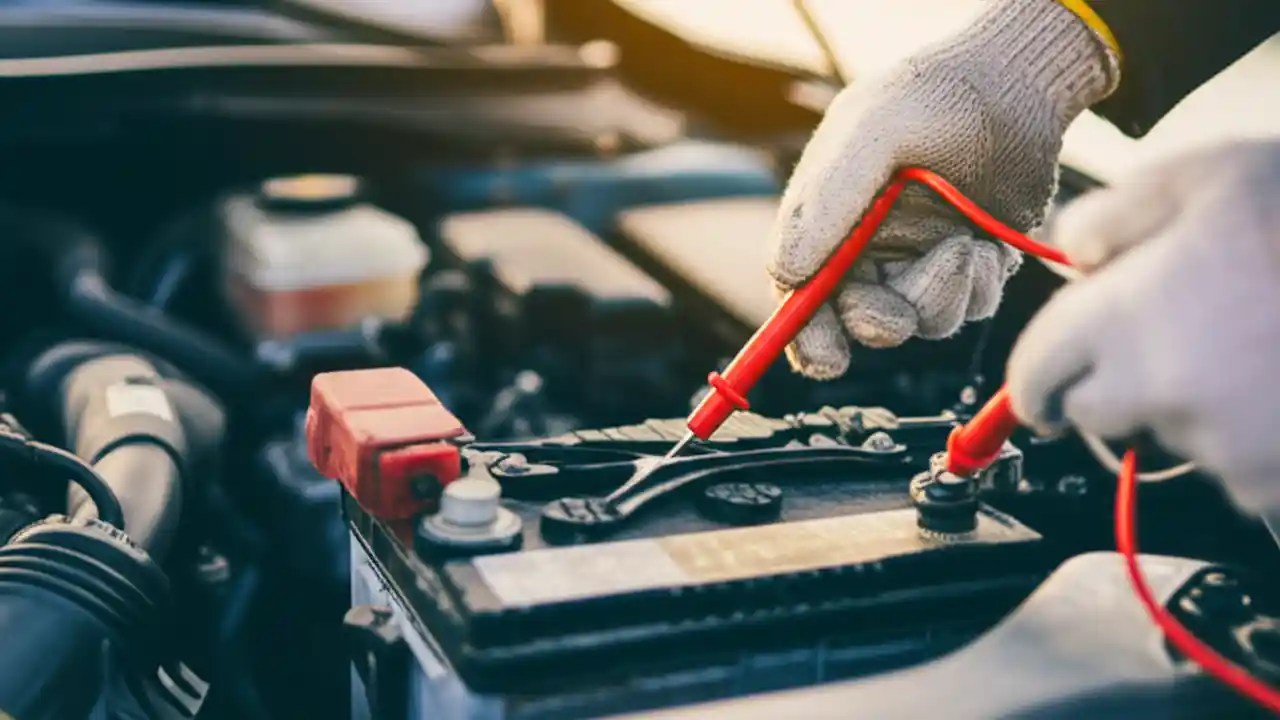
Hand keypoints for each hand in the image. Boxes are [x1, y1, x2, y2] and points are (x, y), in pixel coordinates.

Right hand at [769, 0, 1115, 378]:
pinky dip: (980, 286)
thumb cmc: (933, 97)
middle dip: (876, 324)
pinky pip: (970, 309)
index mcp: (828, 222)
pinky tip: (989, 242)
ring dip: (941, 296)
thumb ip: (827, 199)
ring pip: (922, 322)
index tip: (823, 358)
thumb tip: (785, 273)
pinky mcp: (972, 269)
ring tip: (966, 244)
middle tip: (896, 316)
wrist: (1016, 85)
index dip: (804, 335)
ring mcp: (922, 261)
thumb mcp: (871, 132)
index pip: (801, 294)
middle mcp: (870, 249)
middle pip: (858, 322)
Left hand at [1008, 141, 1279, 514]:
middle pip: (1096, 412)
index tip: (1041, 385)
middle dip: (1117, 382)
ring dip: (1197, 402)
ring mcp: (1226, 449)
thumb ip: (1112, 216)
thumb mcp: (1209, 177)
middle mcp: (1162, 394)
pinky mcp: (1274, 486)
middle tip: (1180, 335)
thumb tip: (1068, 255)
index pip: (1035, 373)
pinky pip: (1241, 467)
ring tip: (1261, 340)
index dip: (1034, 377)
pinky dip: (1256, 433)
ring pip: (1175, 435)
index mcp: (1125, 321)